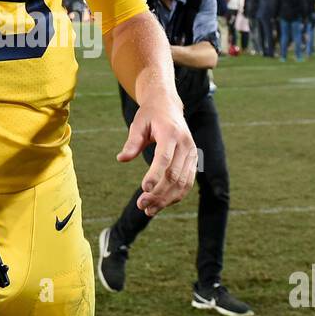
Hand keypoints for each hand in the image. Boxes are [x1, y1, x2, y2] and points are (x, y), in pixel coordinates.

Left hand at [116, 95, 196, 215]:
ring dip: (166, 199)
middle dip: (158, 193)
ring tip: (148, 210)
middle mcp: (185, 144)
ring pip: (183, 183)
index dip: (155, 174)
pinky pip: (187, 183)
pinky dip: (175, 196)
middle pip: (174, 175)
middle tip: (141, 205)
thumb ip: (132, 142)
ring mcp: (192, 153)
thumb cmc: (150, 115)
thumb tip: (121, 159)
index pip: (164, 158)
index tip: (144, 189)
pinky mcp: (193, 161)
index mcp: (170, 133)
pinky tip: (160, 204)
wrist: (168, 105)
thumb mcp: (138, 124)